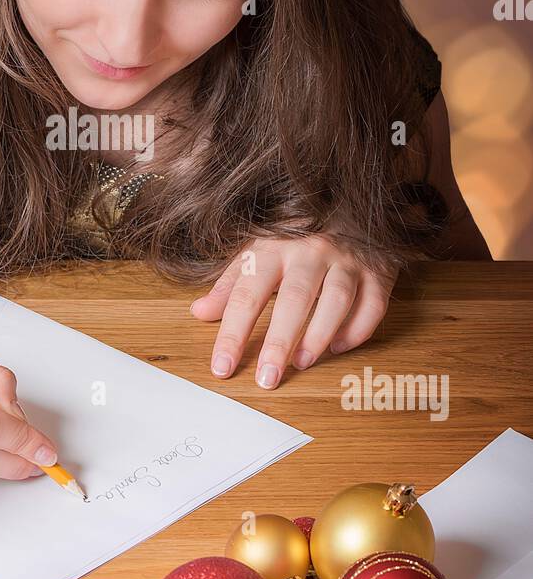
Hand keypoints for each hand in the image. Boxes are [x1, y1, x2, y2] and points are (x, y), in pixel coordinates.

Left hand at [189, 235, 397, 388]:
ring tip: (301, 363)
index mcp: (273, 246)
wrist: (348, 200)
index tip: (222, 367)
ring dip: (319, 335)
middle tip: (267, 377)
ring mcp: (347, 258)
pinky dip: (357, 329)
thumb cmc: (294, 234)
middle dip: (279, 341)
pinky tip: (338, 347)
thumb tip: (199, 312)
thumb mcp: (256, 250)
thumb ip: (230, 284)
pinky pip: (373, 303)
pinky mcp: (378, 269)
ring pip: (337, 299)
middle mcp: (311, 250)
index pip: (247, 294)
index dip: (233, 332)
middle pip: (294, 298)